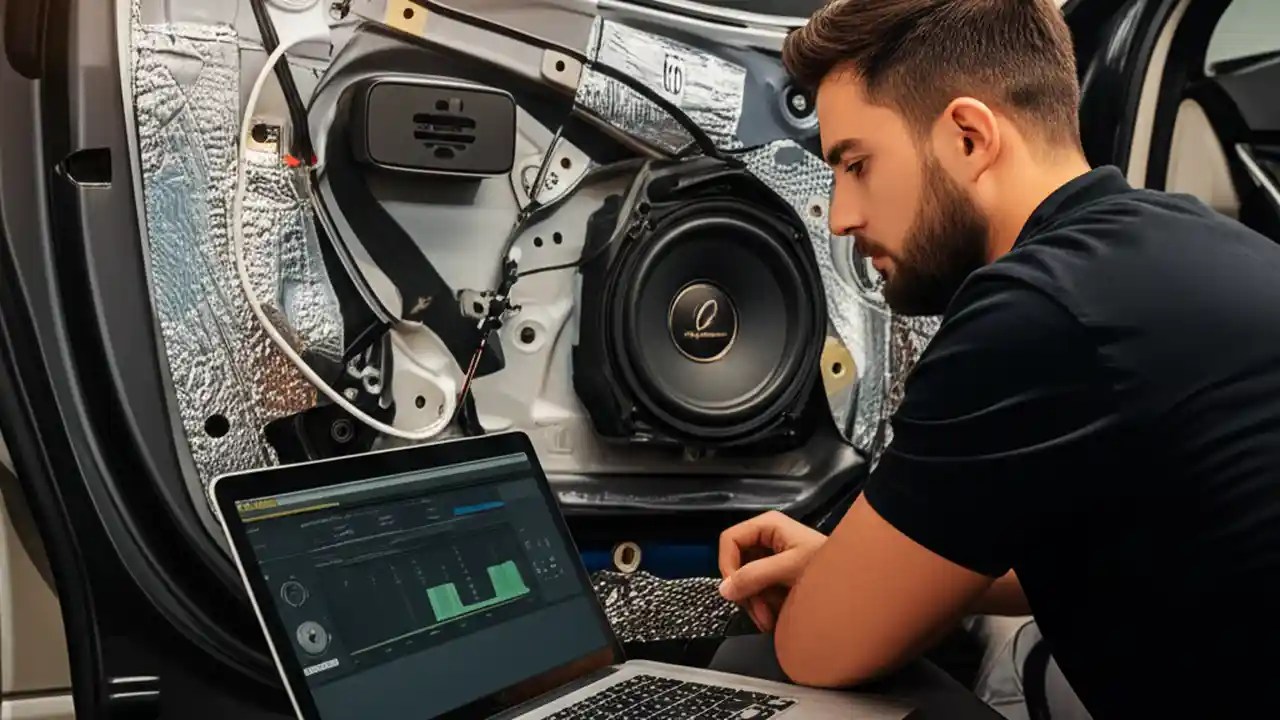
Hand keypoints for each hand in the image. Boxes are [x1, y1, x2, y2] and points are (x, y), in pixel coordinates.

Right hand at [718, 511, 826, 632]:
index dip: (728, 565)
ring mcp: (770, 557)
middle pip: (736, 563)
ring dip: (753, 604)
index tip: (736, 591)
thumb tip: (725, 590)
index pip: (730, 540)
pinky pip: (757, 590)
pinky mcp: (776, 575)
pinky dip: (761, 606)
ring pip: (745, 581)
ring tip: (768, 620)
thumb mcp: (790, 568)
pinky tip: (772, 618)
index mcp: (767, 525)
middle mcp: (765, 538)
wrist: (856, 582)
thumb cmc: (828, 566)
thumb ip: (756, 576)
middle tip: (758, 613)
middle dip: (745, 592)